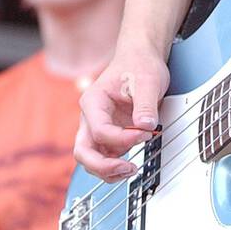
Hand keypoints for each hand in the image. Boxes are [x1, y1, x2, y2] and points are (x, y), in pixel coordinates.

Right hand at [74, 48, 169, 180]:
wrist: (141, 58)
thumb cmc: (139, 65)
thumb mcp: (147, 81)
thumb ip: (145, 105)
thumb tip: (146, 126)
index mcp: (93, 101)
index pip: (100, 130)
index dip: (123, 138)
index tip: (144, 134)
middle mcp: (91, 117)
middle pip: (83, 151)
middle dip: (103, 166)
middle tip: (128, 168)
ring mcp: (98, 128)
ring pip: (90, 159)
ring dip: (108, 170)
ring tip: (131, 169)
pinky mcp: (109, 135)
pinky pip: (104, 158)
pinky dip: (114, 167)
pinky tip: (129, 166)